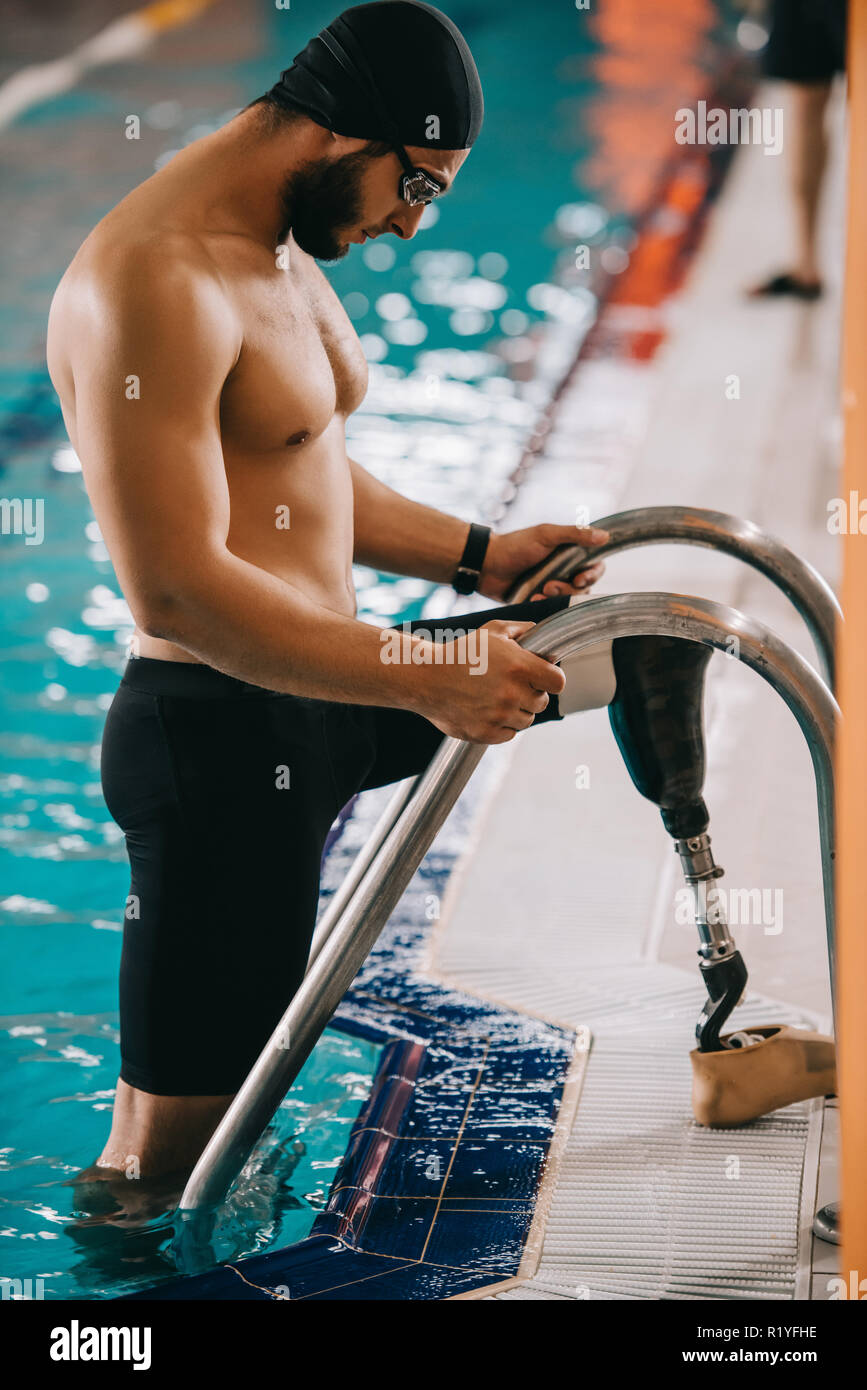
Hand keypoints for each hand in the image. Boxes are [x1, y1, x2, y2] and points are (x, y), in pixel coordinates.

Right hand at [417, 619, 565, 744]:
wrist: (426, 678)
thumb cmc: (460, 654)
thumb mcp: (492, 632)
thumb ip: (523, 631)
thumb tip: (544, 638)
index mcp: (519, 667)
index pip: (558, 682)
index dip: (552, 678)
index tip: (543, 677)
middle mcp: (512, 693)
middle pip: (542, 702)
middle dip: (532, 694)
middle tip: (512, 685)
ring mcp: (499, 716)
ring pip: (526, 720)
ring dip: (517, 710)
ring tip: (497, 697)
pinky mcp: (486, 733)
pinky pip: (509, 734)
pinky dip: (502, 725)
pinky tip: (487, 710)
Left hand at [478, 523, 608, 601]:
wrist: (486, 564)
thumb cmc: (516, 545)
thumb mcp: (546, 535)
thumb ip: (575, 534)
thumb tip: (605, 536)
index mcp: (569, 553)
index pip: (595, 566)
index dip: (593, 575)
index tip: (581, 579)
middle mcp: (564, 570)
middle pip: (584, 587)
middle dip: (569, 589)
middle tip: (550, 586)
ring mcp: (552, 586)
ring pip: (569, 599)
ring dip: (557, 597)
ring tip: (540, 592)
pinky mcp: (540, 600)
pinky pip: (552, 608)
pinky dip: (545, 605)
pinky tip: (533, 599)